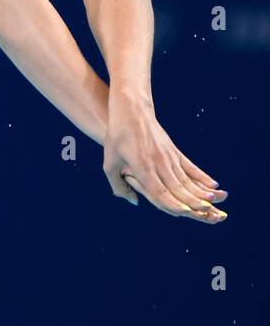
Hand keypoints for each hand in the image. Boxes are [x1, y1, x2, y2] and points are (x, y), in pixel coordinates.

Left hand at [103, 99, 225, 222]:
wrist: (131, 110)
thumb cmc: (117, 138)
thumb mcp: (109, 163)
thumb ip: (119, 186)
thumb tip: (135, 202)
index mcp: (142, 167)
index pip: (159, 191)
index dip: (172, 204)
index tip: (185, 213)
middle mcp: (159, 163)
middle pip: (178, 188)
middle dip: (193, 203)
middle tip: (209, 214)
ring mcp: (169, 156)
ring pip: (187, 180)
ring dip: (201, 193)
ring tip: (215, 203)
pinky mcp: (175, 151)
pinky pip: (191, 168)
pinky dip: (202, 178)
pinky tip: (214, 186)